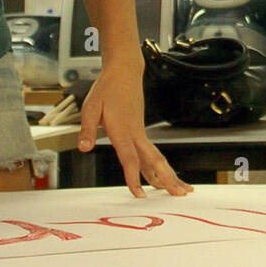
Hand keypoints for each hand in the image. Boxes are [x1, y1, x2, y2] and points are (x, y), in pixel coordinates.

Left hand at [77, 63, 192, 197]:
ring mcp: (140, 132)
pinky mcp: (140, 130)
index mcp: (122, 131)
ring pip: (156, 157)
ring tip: (181, 189)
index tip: (139, 194)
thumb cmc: (107, 88)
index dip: (133, 178)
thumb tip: (84, 148)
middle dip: (166, 179)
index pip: (130, 159)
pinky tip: (162, 175)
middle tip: (179, 194)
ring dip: (169, 174)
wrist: (124, 72)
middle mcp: (135, 133)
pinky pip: (151, 152)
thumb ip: (87, 129)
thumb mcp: (90, 107)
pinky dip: (159, 166)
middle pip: (153, 160)